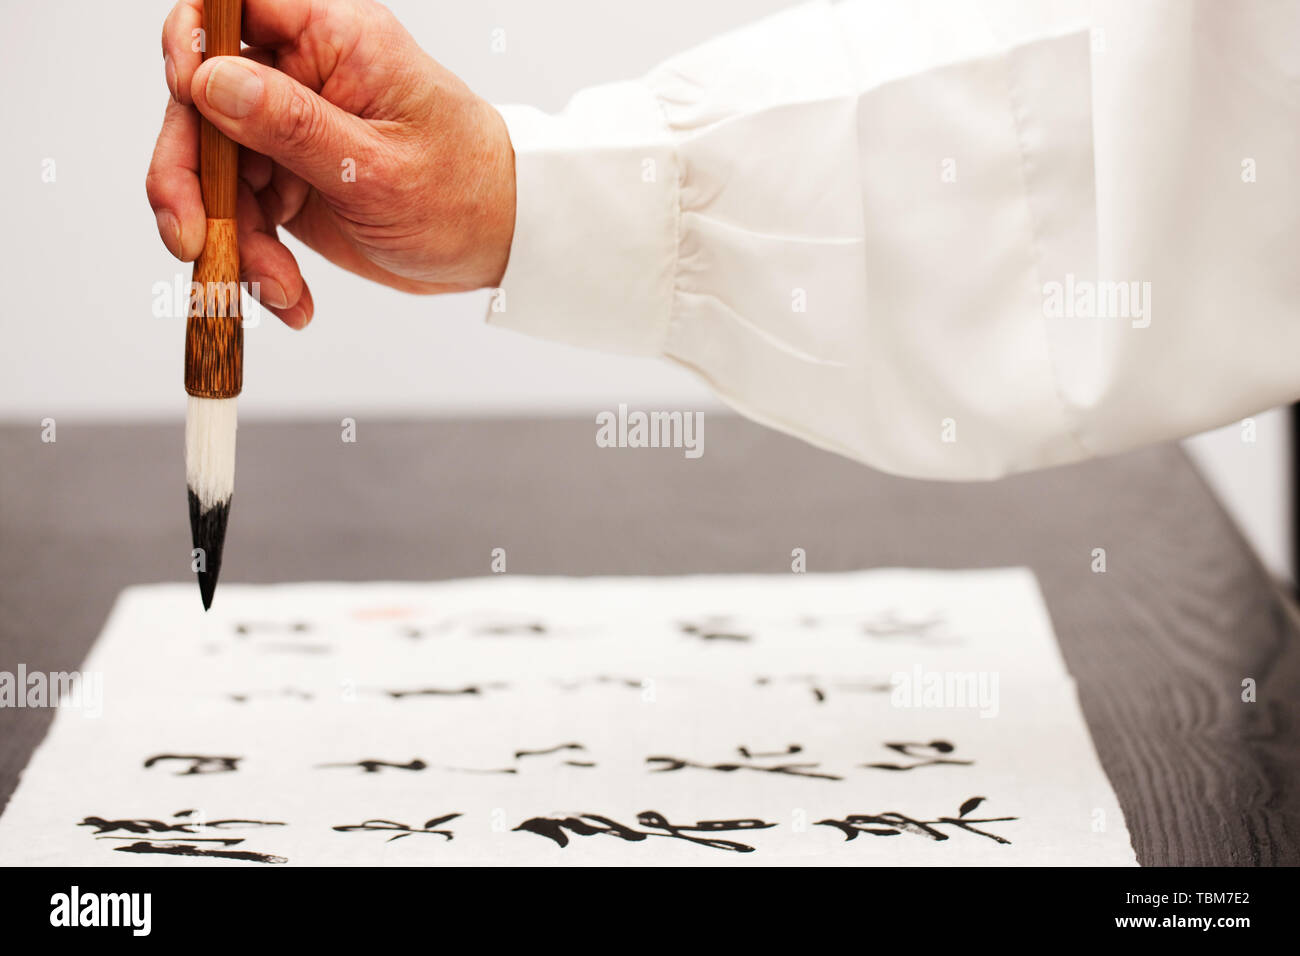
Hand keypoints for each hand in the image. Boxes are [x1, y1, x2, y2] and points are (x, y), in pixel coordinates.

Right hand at [147, 0, 516, 328]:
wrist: (501, 240)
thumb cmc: (466, 191)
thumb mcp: (378, 167)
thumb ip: (293, 125)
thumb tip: (211, 80)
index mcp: (331, 39)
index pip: (231, 6)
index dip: (192, 45)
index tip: (189, 99)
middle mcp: (300, 77)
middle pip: (200, 102)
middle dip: (187, 177)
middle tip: (192, 241)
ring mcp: (290, 132)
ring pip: (214, 172)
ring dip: (232, 240)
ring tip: (279, 289)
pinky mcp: (289, 182)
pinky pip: (242, 217)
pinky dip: (256, 263)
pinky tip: (290, 298)